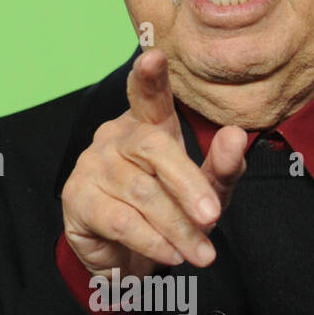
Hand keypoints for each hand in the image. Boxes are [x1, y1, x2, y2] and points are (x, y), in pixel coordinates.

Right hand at [59, 48, 248, 279]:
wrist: (126, 258)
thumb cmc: (169, 212)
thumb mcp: (206, 193)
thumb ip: (222, 168)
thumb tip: (235, 137)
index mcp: (148, 125)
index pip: (148, 96)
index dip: (150, 78)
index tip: (154, 56)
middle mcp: (116, 137)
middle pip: (152, 147)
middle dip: (186, 184)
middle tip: (212, 216)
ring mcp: (92, 165)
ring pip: (141, 192)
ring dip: (177, 228)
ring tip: (201, 253)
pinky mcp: (78, 198)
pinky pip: (120, 220)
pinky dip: (151, 240)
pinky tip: (169, 254)